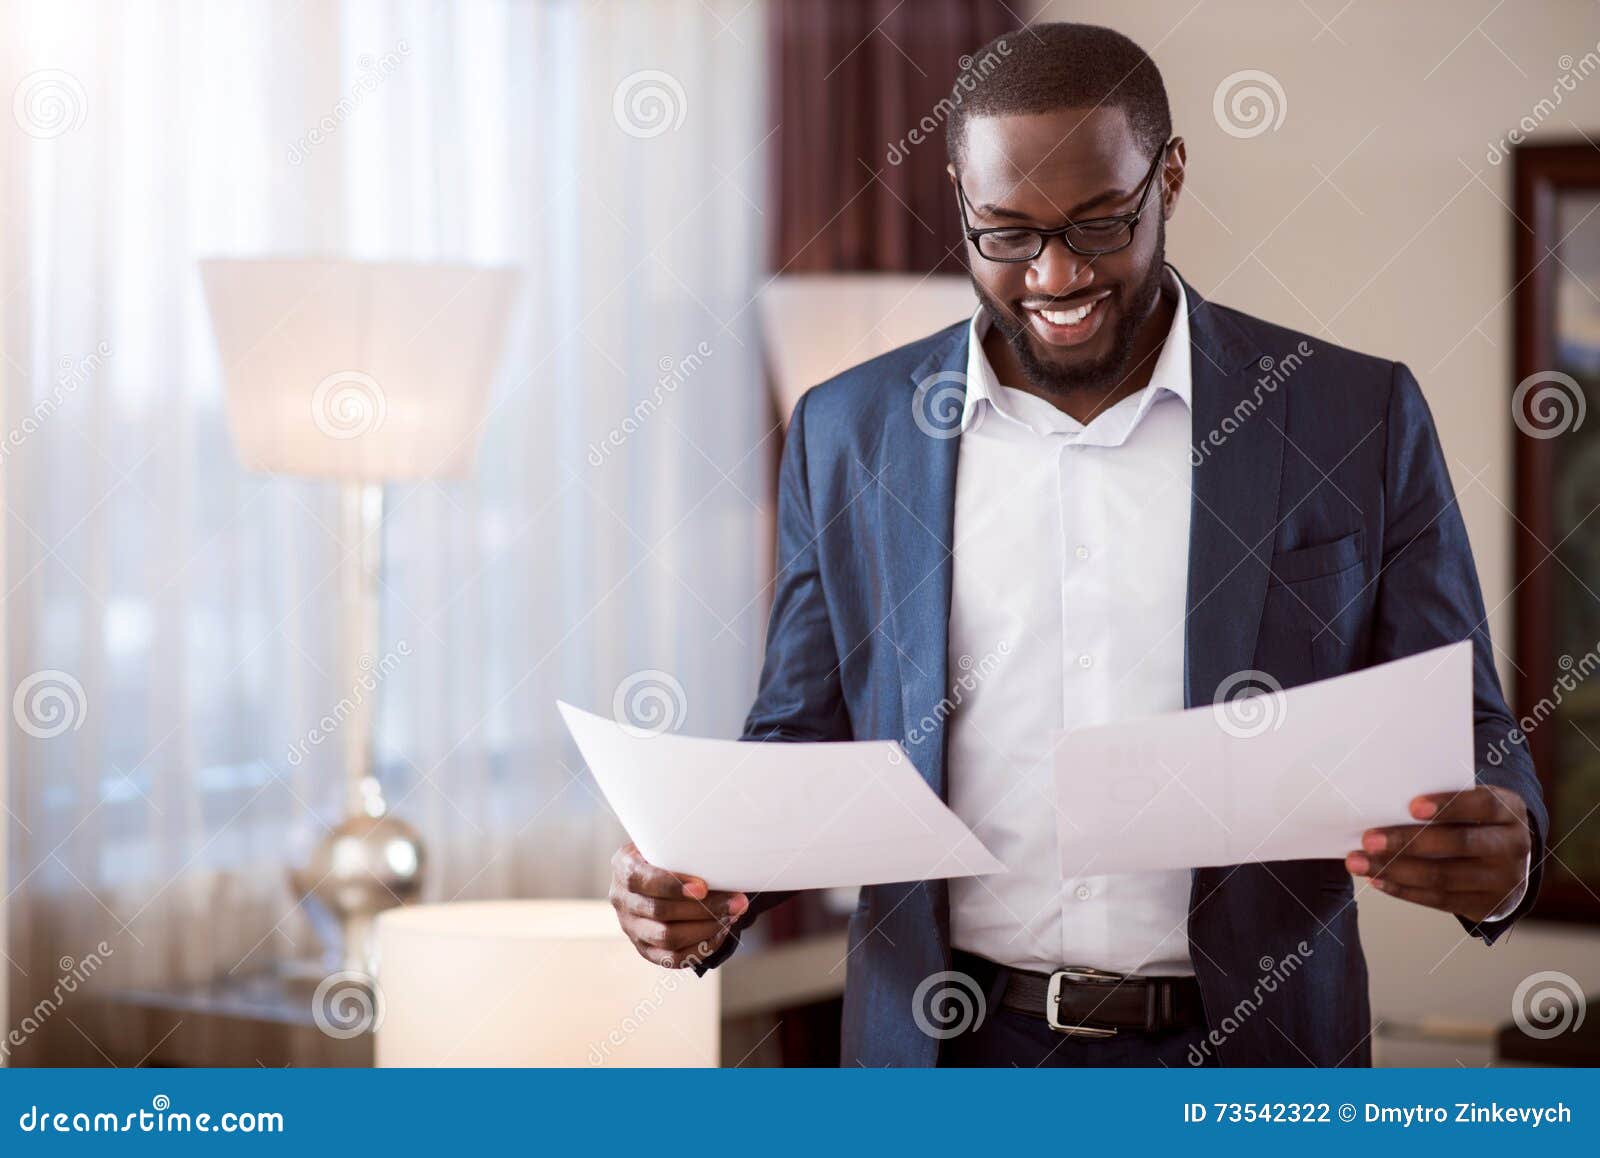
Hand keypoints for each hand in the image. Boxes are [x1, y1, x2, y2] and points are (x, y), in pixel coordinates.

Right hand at [609, 842, 748, 968]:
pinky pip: (673, 958)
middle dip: (704, 909)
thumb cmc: (666, 853)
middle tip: (737, 902)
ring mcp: (631, 928)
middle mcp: (622, 899)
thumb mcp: (665, 841)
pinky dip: (701, 947)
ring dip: (706, 929)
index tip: (703, 887)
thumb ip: (684, 847)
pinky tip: (721, 931)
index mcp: (624, 867)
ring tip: (732, 915)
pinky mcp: (645, 949)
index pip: (642, 880)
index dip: (672, 886)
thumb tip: (725, 861)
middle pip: (660, 912)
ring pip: (668, 938)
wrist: (653, 874)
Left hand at [1345, 786, 1530, 922]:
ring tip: (1358, 862)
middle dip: (1407, 841)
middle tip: (1368, 839)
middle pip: (1459, 843)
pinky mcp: (1486, 906)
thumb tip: (1384, 804)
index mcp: (1510, 812)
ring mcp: (1504, 881)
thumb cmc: (1474, 823)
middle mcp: (1513, 846)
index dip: (1449, 804)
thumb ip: (1441, 804)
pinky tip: (1377, 879)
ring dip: (1394, 870)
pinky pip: (1439, 900)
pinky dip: (1403, 890)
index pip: (1483, 804)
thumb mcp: (1471, 807)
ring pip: (1443, 877)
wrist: (1511, 866)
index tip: (1412, 806)